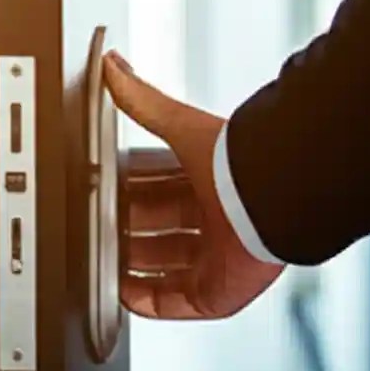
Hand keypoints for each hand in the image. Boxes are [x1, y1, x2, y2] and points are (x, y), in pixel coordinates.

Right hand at [104, 51, 283, 319]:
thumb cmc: (240, 163)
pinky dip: (147, 300)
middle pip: (158, 231)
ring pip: (164, 269)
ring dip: (132, 268)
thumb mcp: (178, 125)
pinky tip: (124, 293)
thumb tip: (113, 66)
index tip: (101, 192)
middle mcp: (214, 222)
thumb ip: (142, 100)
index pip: (158, 189)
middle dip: (125, 231)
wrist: (274, 200)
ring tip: (101, 264)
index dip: (127, 192)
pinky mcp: (218, 293)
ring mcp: (216, 260)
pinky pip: (176, 304)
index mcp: (207, 183)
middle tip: (95, 227)